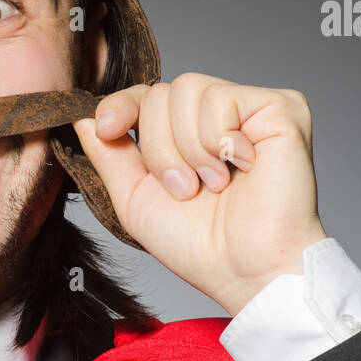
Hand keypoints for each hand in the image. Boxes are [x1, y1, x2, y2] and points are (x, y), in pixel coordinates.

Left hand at [73, 72, 328, 316]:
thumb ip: (109, 155)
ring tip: (213, 185)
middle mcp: (219, 115)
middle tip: (186, 190)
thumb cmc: (198, 244)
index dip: (120, 106)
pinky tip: (241, 169)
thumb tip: (80, 115)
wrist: (245, 270)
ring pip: (186, 90)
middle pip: (159, 92)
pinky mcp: (281, 107)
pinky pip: (220, 98)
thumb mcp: (134, 198)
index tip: (107, 130)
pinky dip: (218, 141)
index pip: (144, 94)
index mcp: (186, 133)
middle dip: (159, 147)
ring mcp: (250, 108)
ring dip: (188, 149)